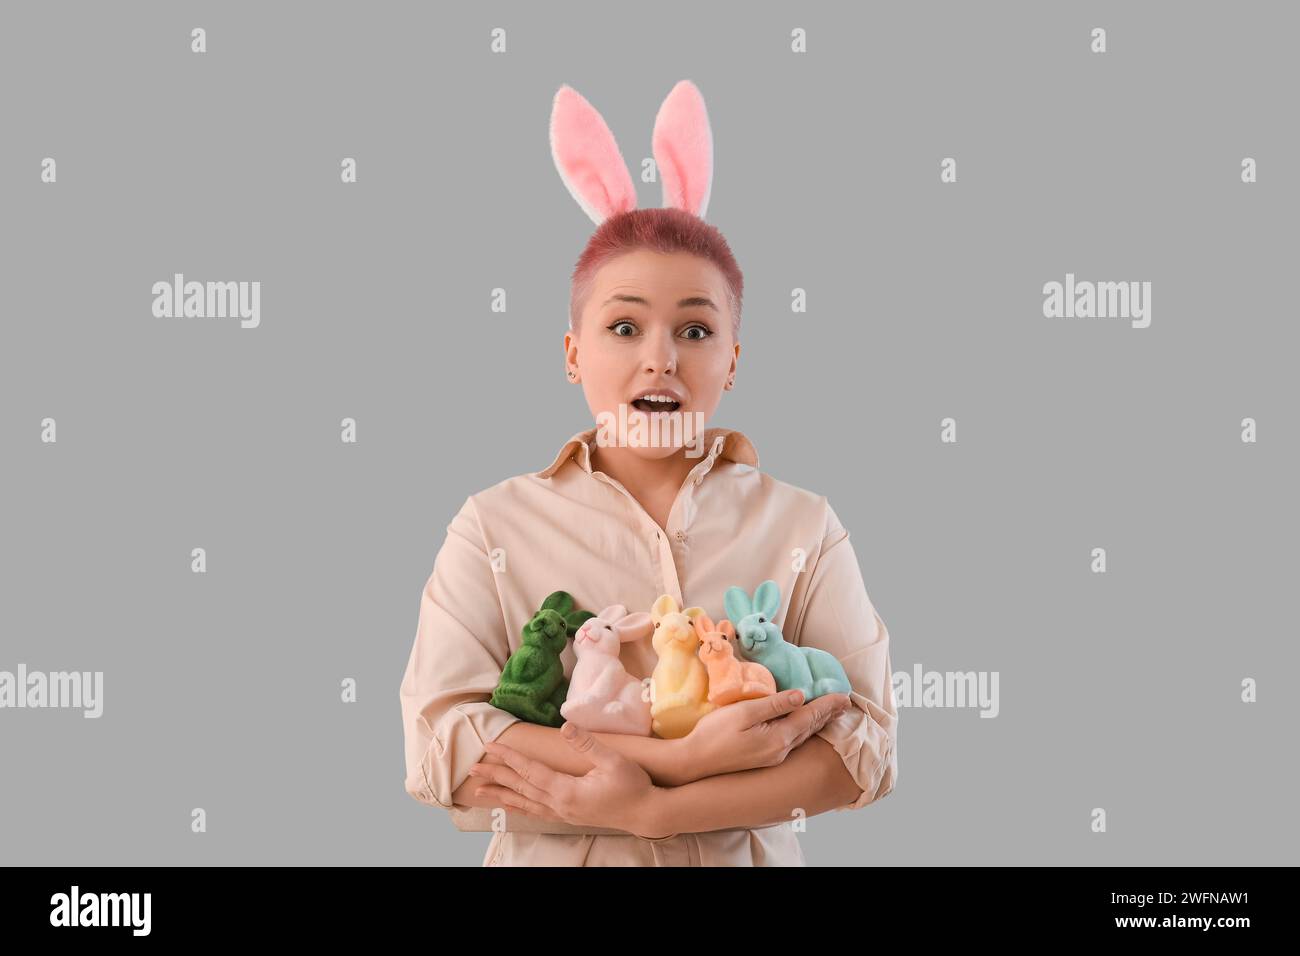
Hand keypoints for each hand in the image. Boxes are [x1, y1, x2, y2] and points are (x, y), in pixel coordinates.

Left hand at [469, 722, 668, 838]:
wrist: (646, 813)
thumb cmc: (633, 786)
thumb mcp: (613, 761)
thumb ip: (587, 744)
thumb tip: (566, 726)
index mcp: (567, 791)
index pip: (530, 771)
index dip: (509, 757)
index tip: (490, 747)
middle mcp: (560, 805)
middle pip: (521, 788)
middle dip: (496, 777)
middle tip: (472, 770)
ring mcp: (564, 813)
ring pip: (525, 803)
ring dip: (502, 795)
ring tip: (480, 792)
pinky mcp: (569, 816)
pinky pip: (536, 811)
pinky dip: (519, 807)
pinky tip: (511, 805)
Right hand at [681, 690, 852, 782]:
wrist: (695, 761)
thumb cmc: (715, 733)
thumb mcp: (744, 712)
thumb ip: (774, 704)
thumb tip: (800, 696)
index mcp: (779, 738)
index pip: (810, 717)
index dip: (827, 705)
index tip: (845, 696)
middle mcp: (780, 750)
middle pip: (810, 728)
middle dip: (828, 714)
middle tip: (845, 703)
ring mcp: (772, 757)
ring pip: (802, 736)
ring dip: (818, 722)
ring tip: (830, 713)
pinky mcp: (763, 758)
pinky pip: (793, 740)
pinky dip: (804, 729)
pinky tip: (803, 726)